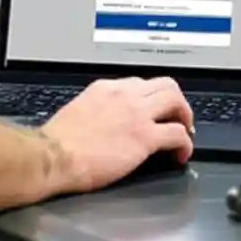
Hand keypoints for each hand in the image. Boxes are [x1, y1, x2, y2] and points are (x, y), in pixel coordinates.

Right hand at [41, 77, 195, 193]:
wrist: (54, 156)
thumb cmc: (58, 142)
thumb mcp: (77, 111)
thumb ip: (96, 111)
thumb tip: (104, 123)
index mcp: (106, 88)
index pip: (140, 84)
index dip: (152, 98)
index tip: (154, 111)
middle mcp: (124, 95)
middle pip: (166, 85)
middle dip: (176, 101)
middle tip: (178, 117)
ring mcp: (137, 114)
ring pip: (176, 101)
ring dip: (185, 117)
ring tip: (184, 132)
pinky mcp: (145, 137)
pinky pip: (178, 135)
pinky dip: (185, 145)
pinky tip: (181, 155)